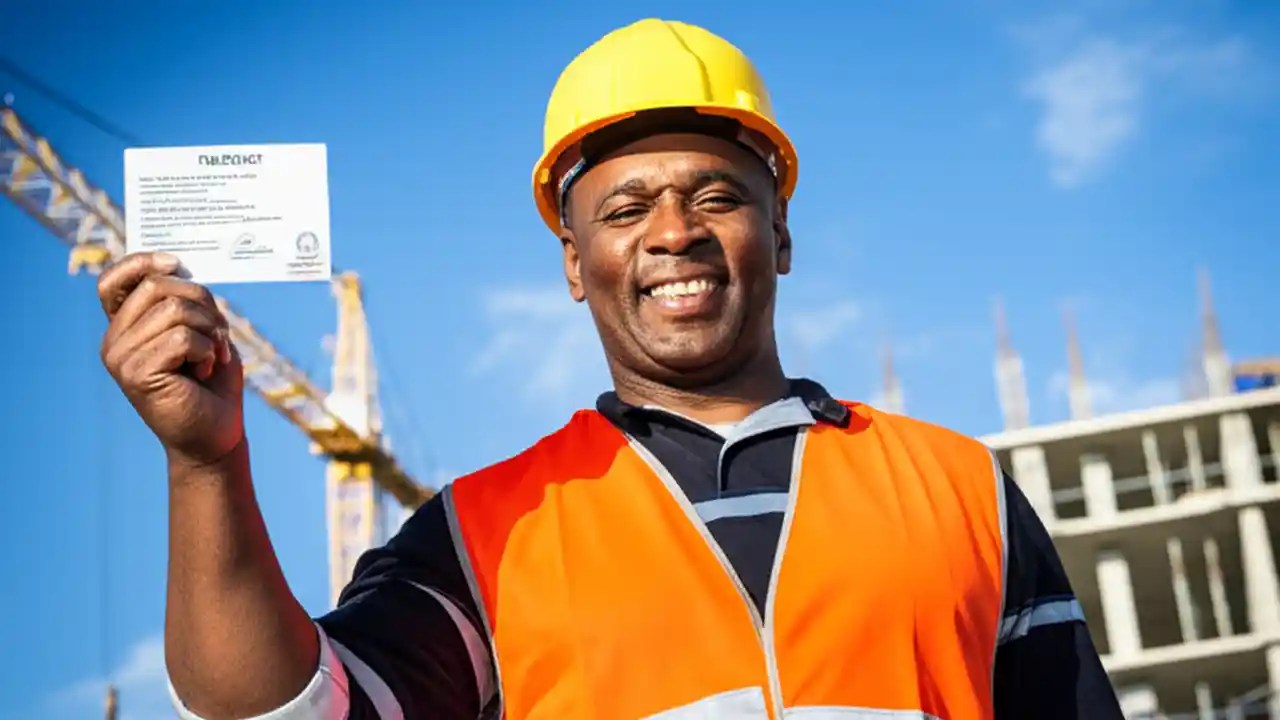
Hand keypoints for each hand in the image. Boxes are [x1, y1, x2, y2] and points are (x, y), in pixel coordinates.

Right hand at [98, 252, 244, 465]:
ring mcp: (121, 358)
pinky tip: (207, 369)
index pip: (113, 281)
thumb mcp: (203, 332)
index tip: (178, 264)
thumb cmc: (213, 383)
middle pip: (156, 286)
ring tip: (214, 355)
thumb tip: (177, 268)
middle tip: (219, 331)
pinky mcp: (137, 375)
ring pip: (174, 310)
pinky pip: (181, 338)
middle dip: (202, 301)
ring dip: (209, 329)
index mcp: (126, 328)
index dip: (142, 262)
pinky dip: (207, 349)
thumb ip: (185, 303)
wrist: (217, 435)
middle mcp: (115, 341)